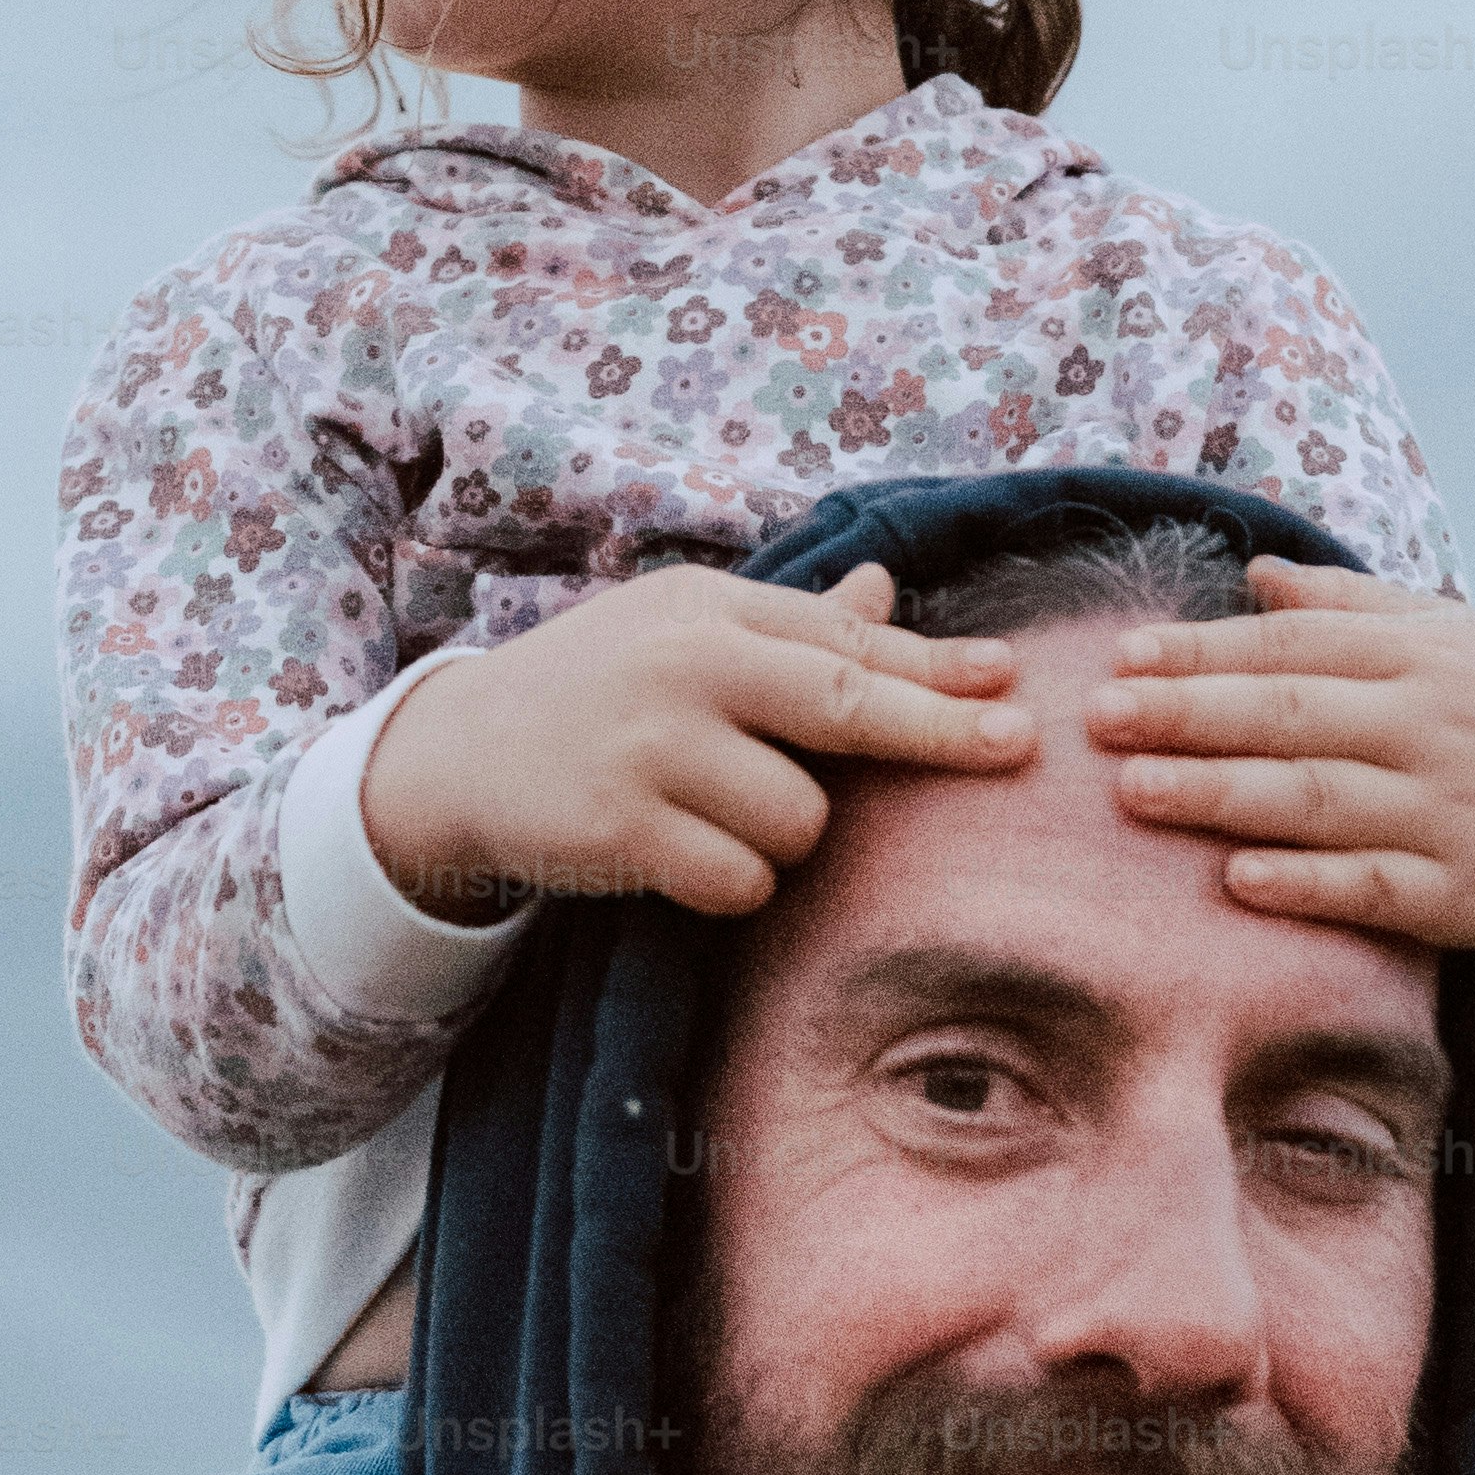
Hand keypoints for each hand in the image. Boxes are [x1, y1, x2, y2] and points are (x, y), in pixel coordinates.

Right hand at [359, 561, 1033, 920]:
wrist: (460, 754)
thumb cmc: (596, 689)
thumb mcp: (682, 632)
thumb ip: (789, 626)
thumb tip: (886, 589)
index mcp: (708, 609)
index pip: (845, 641)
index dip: (939, 669)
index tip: (1015, 686)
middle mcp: (683, 665)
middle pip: (845, 707)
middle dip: (939, 733)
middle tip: (1015, 748)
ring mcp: (649, 745)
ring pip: (799, 818)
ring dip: (784, 838)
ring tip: (717, 816)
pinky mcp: (621, 828)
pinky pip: (741, 880)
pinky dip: (734, 885)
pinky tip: (683, 859)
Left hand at [1080, 557, 1474, 1059]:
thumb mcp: (1446, 640)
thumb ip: (1348, 606)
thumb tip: (1255, 572)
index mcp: (1421, 654)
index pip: (1293, 647)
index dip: (1203, 652)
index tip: (1121, 658)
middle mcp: (1435, 725)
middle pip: (1293, 716)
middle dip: (1190, 716)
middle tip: (1099, 720)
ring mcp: (1448, 811)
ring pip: (1320, 800)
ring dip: (1222, 795)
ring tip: (1134, 790)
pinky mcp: (1460, 893)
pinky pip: (1373, 888)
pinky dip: (1306, 884)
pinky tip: (1237, 881)